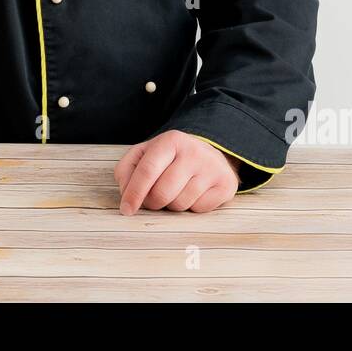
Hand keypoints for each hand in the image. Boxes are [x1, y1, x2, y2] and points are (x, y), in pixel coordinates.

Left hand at [113, 130, 239, 214]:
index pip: (147, 170)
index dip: (134, 193)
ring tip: (176, 191)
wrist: (207, 154)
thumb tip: (126, 193)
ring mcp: (212, 168)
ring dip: (172, 205)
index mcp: (171, 140)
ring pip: (180, 204)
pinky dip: (191, 208)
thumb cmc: (170, 158)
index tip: (126, 210)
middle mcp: (194, 151)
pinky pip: (198, 210)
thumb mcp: (146, 154)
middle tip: (153, 198)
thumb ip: (127, 169)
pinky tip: (193, 193)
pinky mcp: (226, 184)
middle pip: (162, 193)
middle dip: (152, 202)